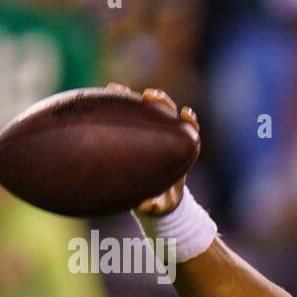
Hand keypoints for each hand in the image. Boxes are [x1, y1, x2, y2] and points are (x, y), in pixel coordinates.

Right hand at [107, 83, 198, 215]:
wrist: (150, 197)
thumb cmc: (158, 201)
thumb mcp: (158, 206)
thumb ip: (155, 206)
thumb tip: (147, 206)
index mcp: (180, 151)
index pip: (189, 131)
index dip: (189, 122)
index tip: (186, 115)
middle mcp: (168, 137)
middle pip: (169, 113)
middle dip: (163, 102)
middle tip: (151, 97)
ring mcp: (151, 130)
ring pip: (147, 109)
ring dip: (133, 98)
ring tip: (122, 90)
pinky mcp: (136, 128)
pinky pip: (129, 113)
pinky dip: (121, 102)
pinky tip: (107, 92)